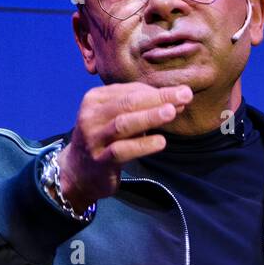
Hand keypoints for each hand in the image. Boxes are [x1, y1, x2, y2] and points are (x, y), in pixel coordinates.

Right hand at [56, 81, 193, 212]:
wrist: (78, 173)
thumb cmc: (103, 141)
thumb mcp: (116, 119)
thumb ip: (140, 110)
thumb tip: (176, 101)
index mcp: (95, 99)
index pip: (130, 91)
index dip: (157, 92)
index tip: (181, 93)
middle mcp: (91, 116)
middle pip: (128, 103)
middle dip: (158, 98)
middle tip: (185, 95)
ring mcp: (94, 138)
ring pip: (123, 124)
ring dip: (149, 117)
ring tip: (172, 112)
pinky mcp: (99, 160)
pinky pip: (122, 150)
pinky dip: (143, 145)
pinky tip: (161, 142)